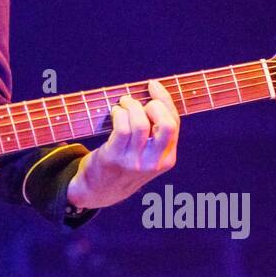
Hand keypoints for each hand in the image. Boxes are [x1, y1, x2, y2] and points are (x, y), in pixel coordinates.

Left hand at [67, 78, 179, 209]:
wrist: (101, 190)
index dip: (165, 100)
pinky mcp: (114, 157)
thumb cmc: (126, 163)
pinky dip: (119, 114)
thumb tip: (155, 95)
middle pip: (166, 125)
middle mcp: (153, 161)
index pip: (174, 124)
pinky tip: (115, 112)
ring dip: (131, 106)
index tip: (153, 86)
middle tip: (140, 102)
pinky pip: (121, 128)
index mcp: (167, 159)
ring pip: (140, 123)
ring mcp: (134, 161)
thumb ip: (155, 132)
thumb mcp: (149, 155)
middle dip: (155, 105)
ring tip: (123, 103)